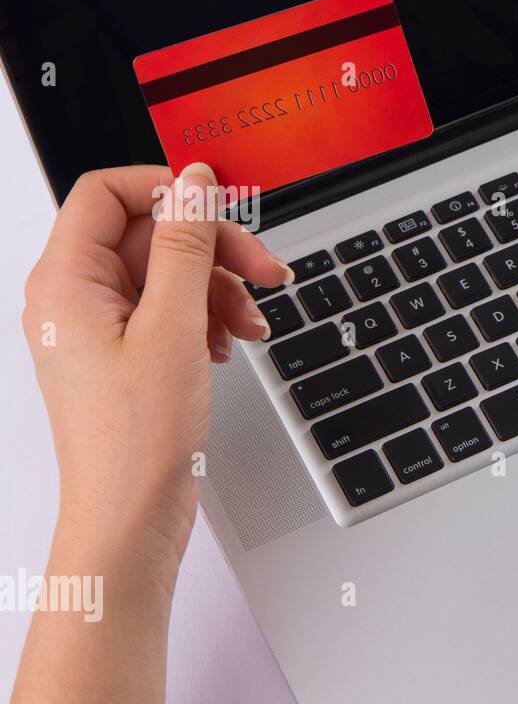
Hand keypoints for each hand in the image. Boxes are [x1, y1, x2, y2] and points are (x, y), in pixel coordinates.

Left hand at [22, 164, 291, 574]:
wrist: (130, 517)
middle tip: (264, 272)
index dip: (168, 191)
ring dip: (218, 290)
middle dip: (212, 252)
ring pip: (166, 276)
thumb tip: (194, 185)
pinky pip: (167, 313)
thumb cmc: (135, 441)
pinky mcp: (123, 357)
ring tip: (250, 326)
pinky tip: (228, 345)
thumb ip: (186, 246)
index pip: (107, 194)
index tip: (222, 208)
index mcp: (66, 281)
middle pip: (147, 236)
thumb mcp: (174, 326)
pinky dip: (206, 320)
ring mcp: (97, 330)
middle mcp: (73, 299)